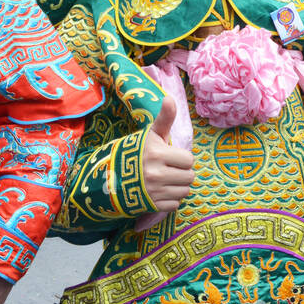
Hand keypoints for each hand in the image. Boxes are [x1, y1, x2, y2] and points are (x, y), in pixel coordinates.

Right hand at [141, 97, 193, 211]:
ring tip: (166, 179)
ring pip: (185, 191)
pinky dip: (170, 199)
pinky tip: (160, 191)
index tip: (170, 156)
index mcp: (157, 154)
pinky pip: (176, 204)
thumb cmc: (137, 151)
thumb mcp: (151, 134)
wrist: (113, 176)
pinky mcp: (152, 205)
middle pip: (190, 177)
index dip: (181, 158)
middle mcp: (155, 174)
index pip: (189, 160)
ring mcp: (154, 191)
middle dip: (182, 172)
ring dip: (178, 186)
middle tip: (169, 168)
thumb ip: (165, 118)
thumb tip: (170, 98)